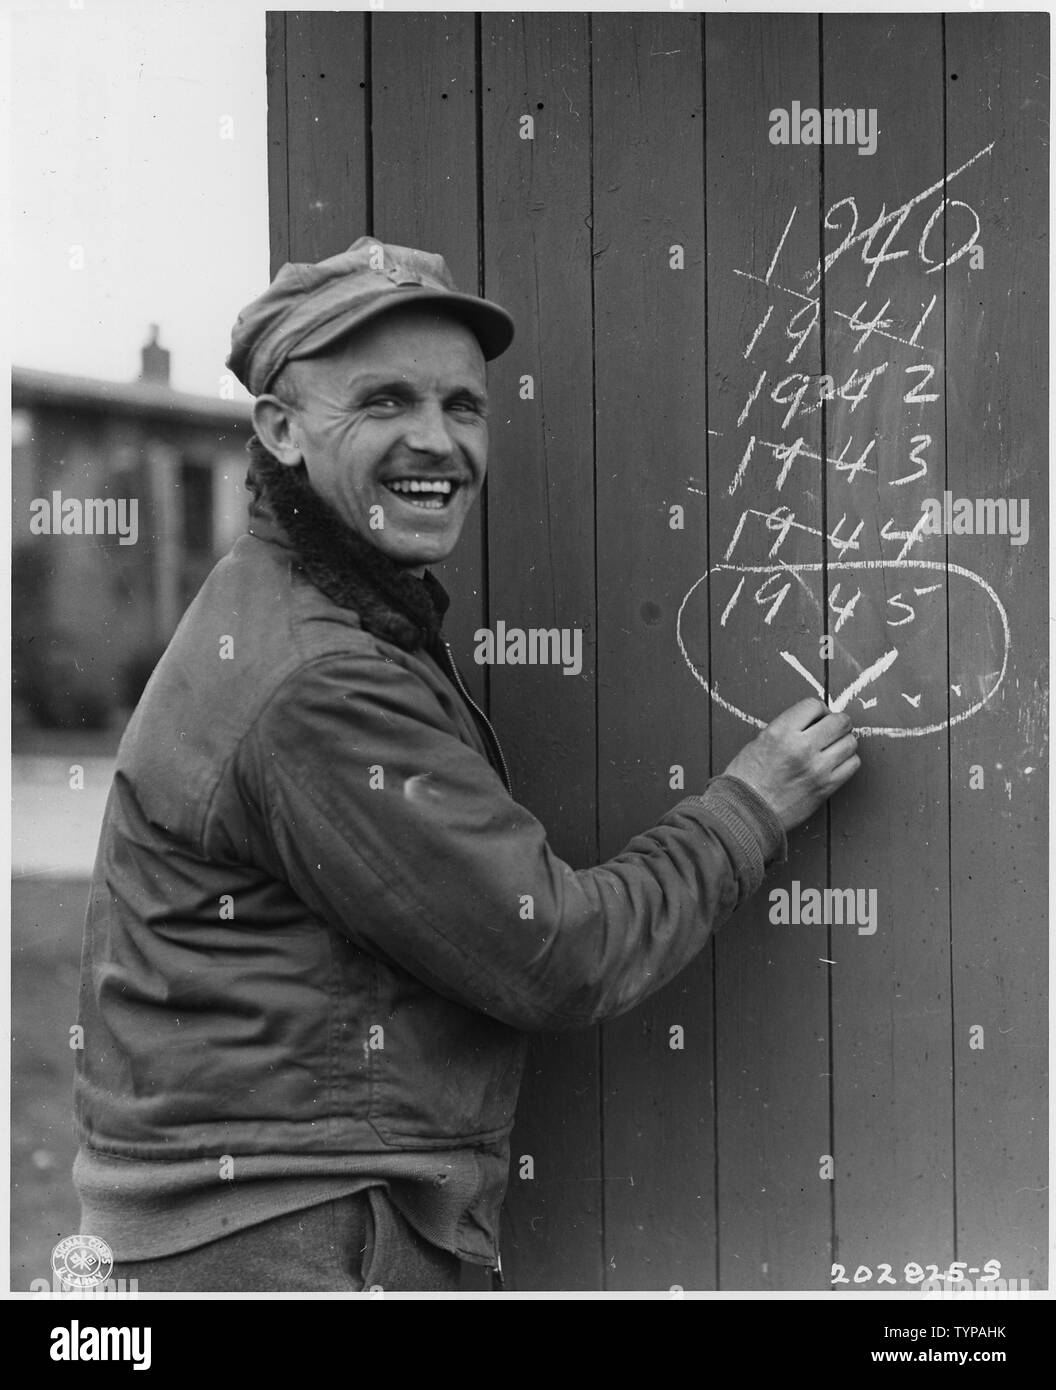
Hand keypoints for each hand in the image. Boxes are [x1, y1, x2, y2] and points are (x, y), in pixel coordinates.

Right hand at [722, 698, 860, 832]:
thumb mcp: (759, 742)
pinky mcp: (827, 787)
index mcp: (781, 733)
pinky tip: (834, 764)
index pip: (814, 705)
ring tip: (831, 748)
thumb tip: (813, 722)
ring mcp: (817, 768)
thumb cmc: (747, 779)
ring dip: (843, 742)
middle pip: (840, 721)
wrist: (746, 813)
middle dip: (837, 723)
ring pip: (851, 742)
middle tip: (830, 730)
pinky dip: (847, 761)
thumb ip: (787, 729)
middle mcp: (802, 748)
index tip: (816, 717)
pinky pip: (853, 764)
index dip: (818, 710)